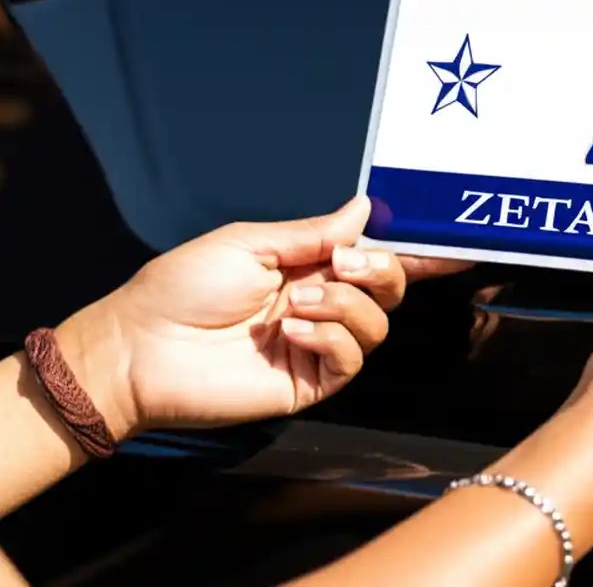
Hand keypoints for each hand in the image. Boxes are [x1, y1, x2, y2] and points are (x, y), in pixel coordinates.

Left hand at [55, 197, 471, 440]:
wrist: (140, 348)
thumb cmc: (181, 287)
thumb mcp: (250, 243)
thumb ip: (313, 233)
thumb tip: (365, 208)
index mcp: (307, 267)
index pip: (372, 259)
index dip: (415, 252)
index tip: (452, 244)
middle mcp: (320, 306)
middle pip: (389, 290)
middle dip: (381, 271)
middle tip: (345, 264)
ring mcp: (317, 346)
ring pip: (376, 326)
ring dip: (344, 305)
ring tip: (295, 303)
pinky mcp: (309, 384)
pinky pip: (351, 359)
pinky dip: (331, 338)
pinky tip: (293, 330)